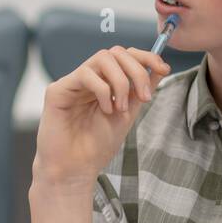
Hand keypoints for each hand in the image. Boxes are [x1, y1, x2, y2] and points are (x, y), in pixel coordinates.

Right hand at [33, 45, 170, 187]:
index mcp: (103, 83)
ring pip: (102, 58)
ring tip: (121, 107)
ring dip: (121, 81)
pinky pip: (85, 74)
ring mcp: (72, 83)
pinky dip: (103, 90)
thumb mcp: (127, 115)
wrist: (75, 170)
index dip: (146, 57)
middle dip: (137, 70)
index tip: (163, 69)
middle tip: (144, 97)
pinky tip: (105, 109)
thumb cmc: (96, 147)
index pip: (124, 57)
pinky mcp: (57, 90)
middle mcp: (87, 79)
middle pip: (115, 52)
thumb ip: (139, 91)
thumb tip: (159, 68)